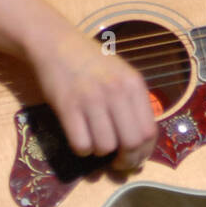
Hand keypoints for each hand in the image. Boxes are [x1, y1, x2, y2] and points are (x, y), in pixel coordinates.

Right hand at [28, 26, 158, 171]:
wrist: (57, 43)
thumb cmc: (91, 61)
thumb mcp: (121, 74)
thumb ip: (133, 103)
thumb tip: (140, 142)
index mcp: (134, 84)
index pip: (149, 131)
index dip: (144, 152)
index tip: (135, 158)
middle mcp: (116, 92)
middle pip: (131, 143)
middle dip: (126, 160)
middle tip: (117, 163)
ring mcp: (91, 99)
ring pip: (105, 147)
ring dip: (100, 153)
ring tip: (95, 143)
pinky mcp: (67, 106)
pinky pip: (81, 144)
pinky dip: (81, 150)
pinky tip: (80, 140)